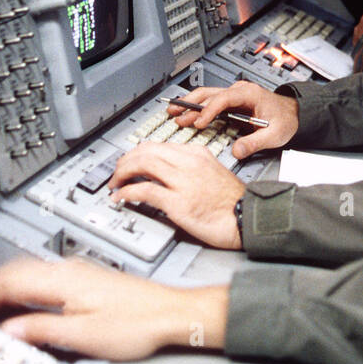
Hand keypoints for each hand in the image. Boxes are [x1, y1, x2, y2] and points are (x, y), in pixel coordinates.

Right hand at [0, 259, 228, 360]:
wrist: (170, 312)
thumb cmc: (137, 321)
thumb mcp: (82, 334)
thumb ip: (42, 328)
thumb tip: (10, 329)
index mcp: (62, 279)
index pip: (8, 281)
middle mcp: (68, 269)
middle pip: (14, 271)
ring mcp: (78, 271)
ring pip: (27, 270)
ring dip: (2, 284)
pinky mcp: (86, 278)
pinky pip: (42, 275)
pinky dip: (22, 285)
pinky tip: (21, 298)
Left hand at [108, 141, 244, 248]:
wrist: (247, 218)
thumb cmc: (233, 202)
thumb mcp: (213, 173)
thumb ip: (191, 169)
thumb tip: (169, 174)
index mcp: (197, 154)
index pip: (159, 145)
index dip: (137, 153)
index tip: (129, 161)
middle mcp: (188, 163)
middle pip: (146, 151)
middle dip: (125, 161)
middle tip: (117, 172)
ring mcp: (182, 182)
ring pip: (142, 165)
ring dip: (122, 174)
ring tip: (114, 183)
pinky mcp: (177, 202)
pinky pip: (143, 190)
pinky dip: (126, 192)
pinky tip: (120, 197)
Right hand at [170, 81, 298, 159]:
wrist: (294, 114)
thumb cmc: (286, 120)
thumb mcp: (275, 134)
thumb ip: (255, 142)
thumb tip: (237, 151)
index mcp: (249, 94)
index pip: (223, 99)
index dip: (209, 110)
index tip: (199, 123)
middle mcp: (239, 91)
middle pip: (209, 93)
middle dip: (190, 103)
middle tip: (175, 114)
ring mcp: (234, 95)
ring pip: (207, 96)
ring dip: (190, 104)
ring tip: (174, 113)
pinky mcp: (231, 103)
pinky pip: (211, 102)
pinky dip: (197, 108)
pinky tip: (187, 115)